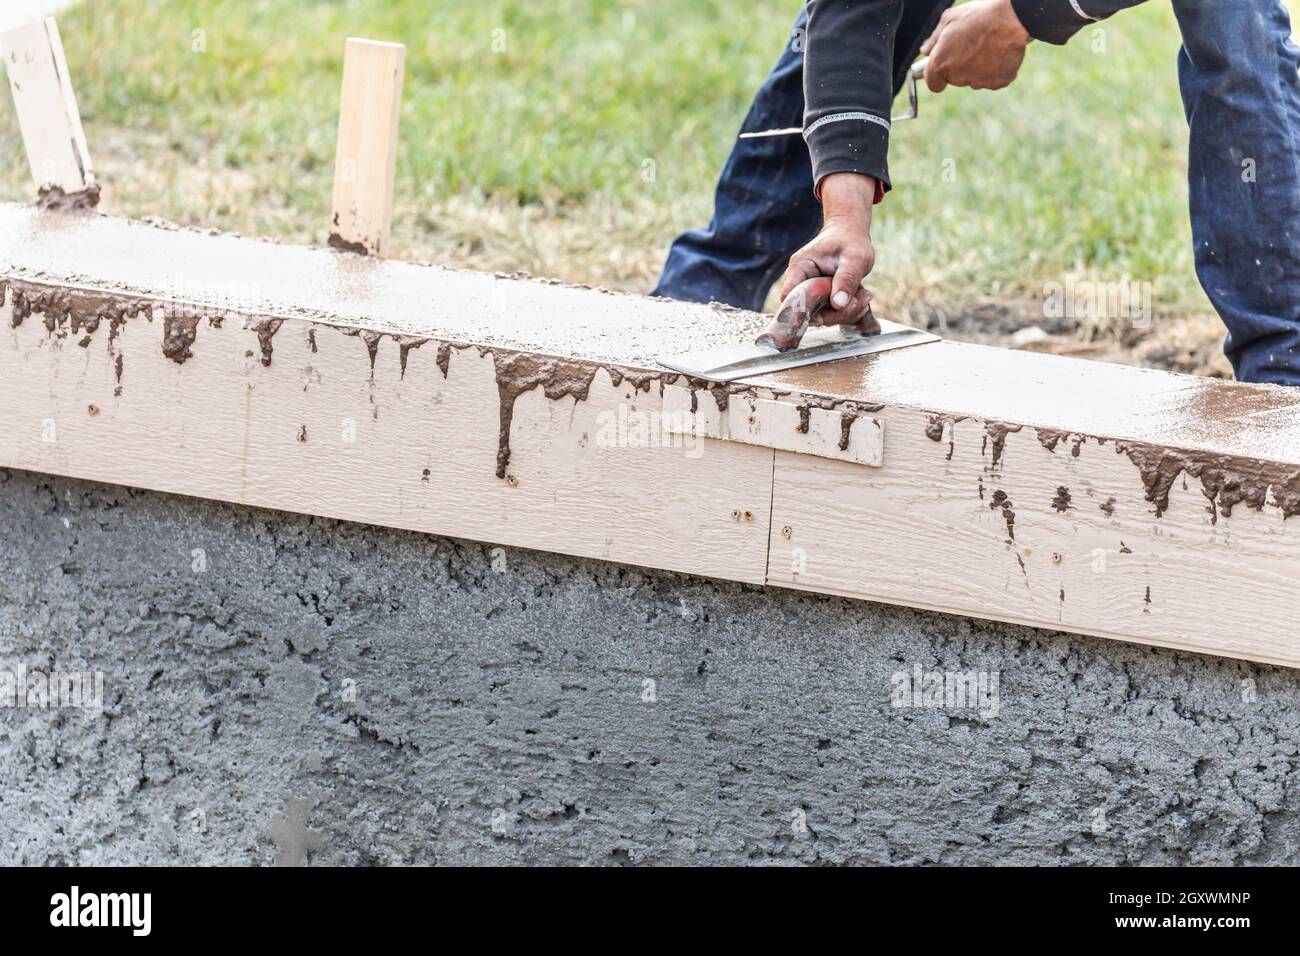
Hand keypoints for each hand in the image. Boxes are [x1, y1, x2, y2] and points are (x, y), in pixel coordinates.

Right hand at [778, 172, 875, 327]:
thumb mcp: (854, 259)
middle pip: (807, 311)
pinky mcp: (820, 297)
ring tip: (863, 297)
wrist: (850, 234)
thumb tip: (838, 304)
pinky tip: (860, 298)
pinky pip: (829, 312)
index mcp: (800, 268)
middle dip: (834, 314)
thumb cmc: (851, 241)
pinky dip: (846, 310)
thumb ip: (846, 280)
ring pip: (820, 315)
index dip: (802, 311)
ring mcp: (809, 290)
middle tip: (858, 302)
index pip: (789, 298)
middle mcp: (800, 281)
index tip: (827, 314)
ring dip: (844, 312)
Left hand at [921, 0, 1030, 92]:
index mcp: (941, 64)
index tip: (944, 69)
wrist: (1012, 17)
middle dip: (960, 66)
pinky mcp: (998, 82)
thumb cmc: (978, 15)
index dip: (938, 76)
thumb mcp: (949, 19)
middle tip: (972, 46)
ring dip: (978, 67)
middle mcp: (958, 77)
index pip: (933, 83)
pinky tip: (999, 52)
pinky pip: (993, 79)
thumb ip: (934, 39)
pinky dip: (996, 68)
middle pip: (955, 79)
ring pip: (974, 79)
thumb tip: (925, 51)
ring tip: (987, 45)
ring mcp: (979, 81)